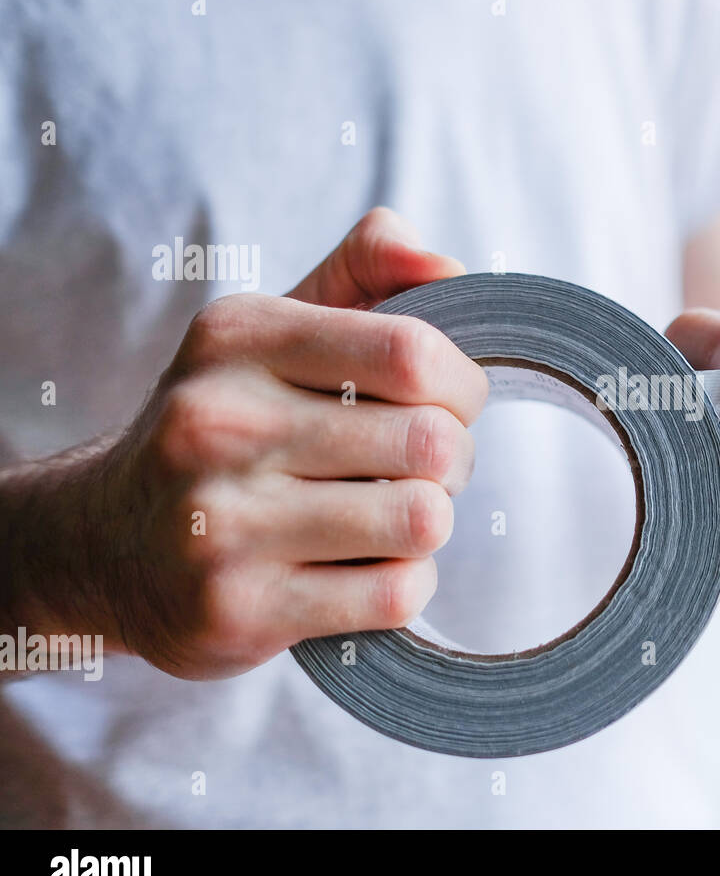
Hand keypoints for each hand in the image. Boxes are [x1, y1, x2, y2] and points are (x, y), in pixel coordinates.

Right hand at [5, 208, 486, 678]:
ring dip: (428, 525)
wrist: (101, 544)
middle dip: (453, 462)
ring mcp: (221, 524)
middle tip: (422, 472)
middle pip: (430, 443)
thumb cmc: (225, 428)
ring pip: (421, 520)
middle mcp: (218, 423)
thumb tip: (447, 265)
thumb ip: (365, 272)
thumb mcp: (273, 331)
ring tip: (389, 519)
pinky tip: (364, 570)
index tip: (449, 406)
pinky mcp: (237, 610)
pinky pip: (394, 594)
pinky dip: (404, 585)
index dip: (463, 386)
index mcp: (238, 338)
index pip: (413, 352)